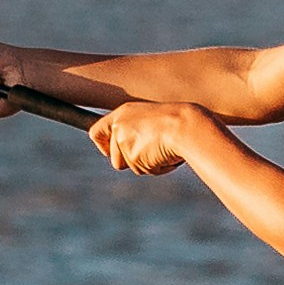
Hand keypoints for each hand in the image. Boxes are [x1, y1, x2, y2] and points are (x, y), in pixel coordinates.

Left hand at [88, 98, 207, 176]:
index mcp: (122, 114)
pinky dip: (156, 167)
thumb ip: (135, 133)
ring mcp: (124, 142)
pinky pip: (144, 170)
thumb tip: (127, 153)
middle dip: (132, 160)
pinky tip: (165, 154)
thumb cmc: (177, 123)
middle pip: (115, 159)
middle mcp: (119, 127)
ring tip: (161, 149)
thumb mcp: (152, 121)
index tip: (109, 151)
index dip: (102, 146)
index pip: (96, 132)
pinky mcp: (132, 156)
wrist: (187, 127)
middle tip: (152, 150)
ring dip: (145, 164)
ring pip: (129, 166)